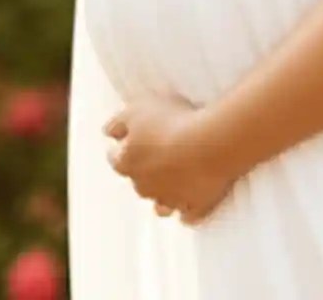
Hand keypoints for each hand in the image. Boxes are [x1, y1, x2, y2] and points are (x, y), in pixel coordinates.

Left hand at [104, 95, 234, 225]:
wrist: (213, 144)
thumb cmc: (174, 121)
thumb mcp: (140, 108)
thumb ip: (119, 122)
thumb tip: (109, 132)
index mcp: (127, 161)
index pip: (115, 158)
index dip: (125, 147)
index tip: (135, 138)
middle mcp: (143, 186)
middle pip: (139, 183)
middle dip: (147, 172)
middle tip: (163, 154)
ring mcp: (170, 200)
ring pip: (161, 205)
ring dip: (166, 195)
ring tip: (179, 181)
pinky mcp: (196, 208)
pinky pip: (189, 215)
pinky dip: (190, 208)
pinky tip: (196, 198)